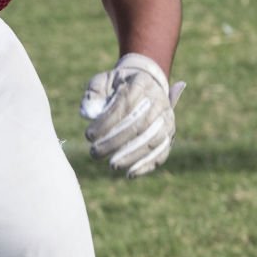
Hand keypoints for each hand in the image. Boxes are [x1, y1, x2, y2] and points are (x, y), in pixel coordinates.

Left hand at [80, 52, 184, 177]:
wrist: (143, 83)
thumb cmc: (117, 85)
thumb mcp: (102, 82)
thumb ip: (93, 94)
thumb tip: (87, 114)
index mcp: (141, 82)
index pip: (125, 104)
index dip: (106, 122)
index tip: (88, 136)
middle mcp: (159, 100)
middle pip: (140, 124)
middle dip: (115, 142)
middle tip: (94, 153)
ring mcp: (167, 118)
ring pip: (154, 140)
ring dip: (132, 156)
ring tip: (112, 165)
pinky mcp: (170, 134)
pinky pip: (162, 152)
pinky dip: (147, 165)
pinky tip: (130, 174)